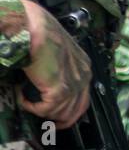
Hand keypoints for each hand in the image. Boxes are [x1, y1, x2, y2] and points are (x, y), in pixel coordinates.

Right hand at [19, 0, 91, 128]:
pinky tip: (23, 99)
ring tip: (27, 101)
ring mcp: (74, 84)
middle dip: (61, 120)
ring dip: (42, 111)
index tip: (58, 116)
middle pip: (77, 109)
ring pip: (61, 112)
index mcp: (83, 66)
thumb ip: (55, 68)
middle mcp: (83, 75)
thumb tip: (45, 83)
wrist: (31, 25)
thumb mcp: (53, 52)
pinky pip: (47, 109)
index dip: (70, 109)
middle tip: (46, 123)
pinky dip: (33, 108)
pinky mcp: (60, 89)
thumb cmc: (36, 31)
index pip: (83, 97)